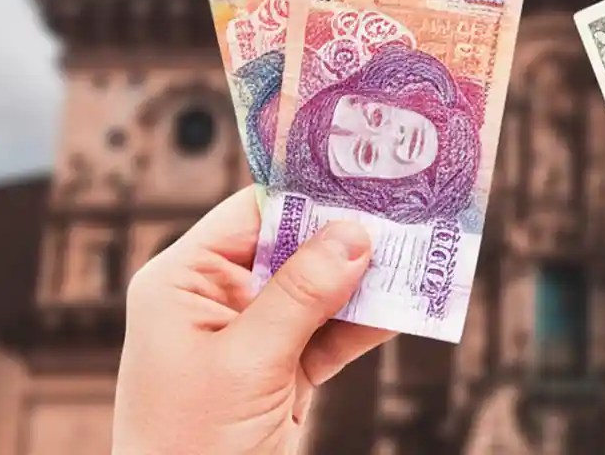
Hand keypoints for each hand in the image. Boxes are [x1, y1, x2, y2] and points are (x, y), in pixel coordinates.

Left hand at [113, 186, 393, 454]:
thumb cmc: (190, 447)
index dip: (308, 194)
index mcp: (182, 283)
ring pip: (320, 291)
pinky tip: (407, 306)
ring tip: (422, 255)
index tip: (366, 176)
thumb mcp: (247, 362)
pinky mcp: (281, 374)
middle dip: (348, 236)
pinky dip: (366, 323)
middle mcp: (215, 301)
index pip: (252, 214)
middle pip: (293, 248)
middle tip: (408, 212)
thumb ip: (301, 294)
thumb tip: (353, 233)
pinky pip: (331, 334)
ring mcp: (251, 338)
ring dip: (367, 279)